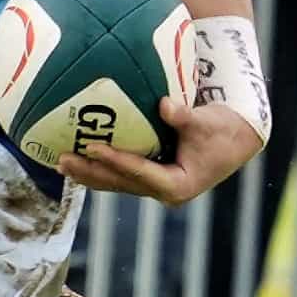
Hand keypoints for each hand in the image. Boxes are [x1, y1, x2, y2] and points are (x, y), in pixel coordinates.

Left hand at [57, 96, 260, 205]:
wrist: (236, 140)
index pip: (140, 173)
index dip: (116, 161)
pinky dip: (99, 168)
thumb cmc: (224, 130)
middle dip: (90, 172)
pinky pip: (119, 175)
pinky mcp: (150, 179)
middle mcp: (163, 192)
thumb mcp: (208, 123)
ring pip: (116, 183)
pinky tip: (77, 159)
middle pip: (120, 183)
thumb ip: (185, 117)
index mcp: (178, 185)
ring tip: (60, 163)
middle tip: (63, 160)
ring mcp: (155, 187)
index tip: (92, 147)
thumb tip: (164, 104)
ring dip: (88, 174)